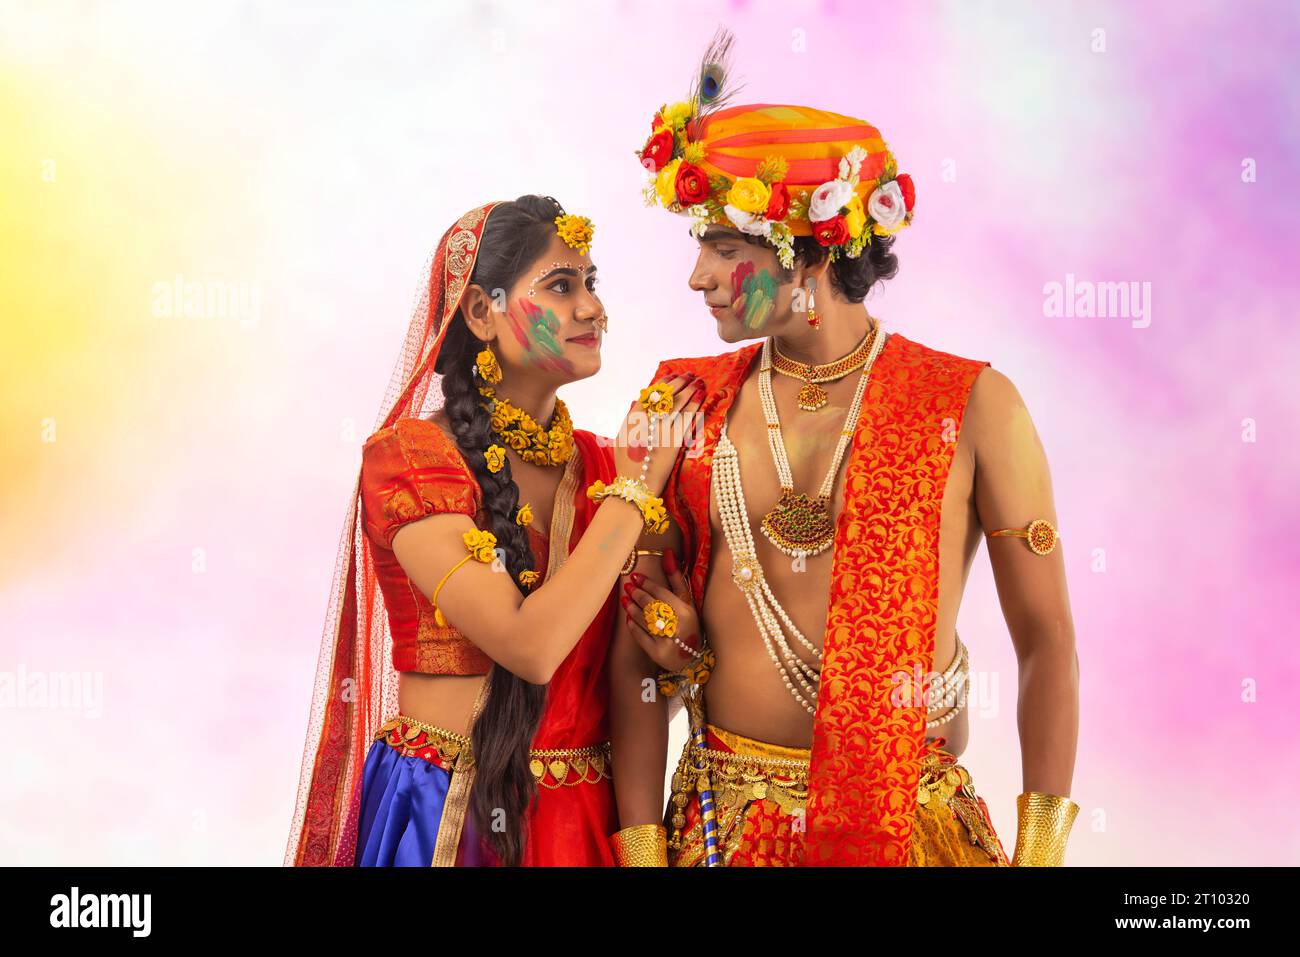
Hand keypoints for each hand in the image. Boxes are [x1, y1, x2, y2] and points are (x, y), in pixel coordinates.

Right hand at [611, 374, 705, 497]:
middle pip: (666, 396)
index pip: (650, 394)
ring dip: (689, 390)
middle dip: (679, 383)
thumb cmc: (627, 465)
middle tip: (689, 375)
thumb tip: (639, 402)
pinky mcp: (674, 442)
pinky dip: (694, 405)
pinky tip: (701, 396)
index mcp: (632, 420)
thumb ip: (630, 420)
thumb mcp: (621, 439)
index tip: (672, 376)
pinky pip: (687, 419)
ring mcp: (661, 431)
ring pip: (678, 404)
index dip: (663, 383)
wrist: (636, 487)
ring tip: (698, 381)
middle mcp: (646, 422)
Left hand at [620, 550, 703, 671]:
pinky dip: (633, 626)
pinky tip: (629, 618)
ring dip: (632, 608)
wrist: (691, 657)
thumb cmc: (688, 623)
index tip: (635, 576)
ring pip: (644, 620)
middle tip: (628, 586)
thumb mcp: (687, 601)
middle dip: (637, 594)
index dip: (647, 583)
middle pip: (651, 606)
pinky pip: (641, 637)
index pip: (662, 594)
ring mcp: (667, 641)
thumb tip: (668, 553)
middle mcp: (677, 626)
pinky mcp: (657, 654)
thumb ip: (676, 578)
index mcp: (686, 612)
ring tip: (625, 599)